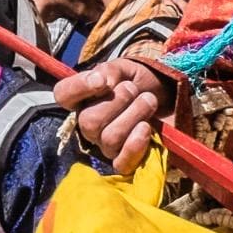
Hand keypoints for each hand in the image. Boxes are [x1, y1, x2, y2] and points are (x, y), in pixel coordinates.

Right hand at [55, 57, 167, 176]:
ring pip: (110, 138)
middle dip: (118, 101)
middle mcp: (88, 126)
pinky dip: (135, 145)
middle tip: (134, 89)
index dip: (79, 87)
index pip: (63, 95)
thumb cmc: (141, 83)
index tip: (102, 81)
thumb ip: (110, 71)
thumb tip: (102, 82)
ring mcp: (105, 146)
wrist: (168, 99)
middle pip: (89, 122)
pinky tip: (146, 128)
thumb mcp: (126, 69)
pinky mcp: (124, 161)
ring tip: (149, 101)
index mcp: (82, 100)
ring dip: (134, 115)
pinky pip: (121, 163)